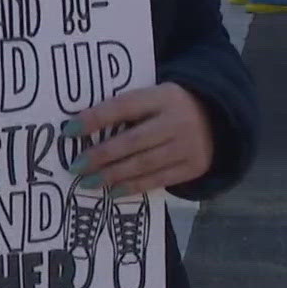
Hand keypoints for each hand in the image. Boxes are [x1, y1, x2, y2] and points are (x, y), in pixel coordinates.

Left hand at [69, 84, 214, 195]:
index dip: (96, 118)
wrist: (217, 117)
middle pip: (133, 140)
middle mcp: (177, 120)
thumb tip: (83, 128)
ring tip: (88, 182)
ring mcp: (188, 145)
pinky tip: (113, 192)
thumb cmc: (170, 107)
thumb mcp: (154, 97)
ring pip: (144, 164)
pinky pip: (158, 180)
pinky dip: (133, 187)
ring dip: (112, 175)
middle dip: (101, 155)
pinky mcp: (193, 166)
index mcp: (163, 96)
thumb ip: (128, 109)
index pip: (124, 106)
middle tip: (75, 166)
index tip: (69, 130)